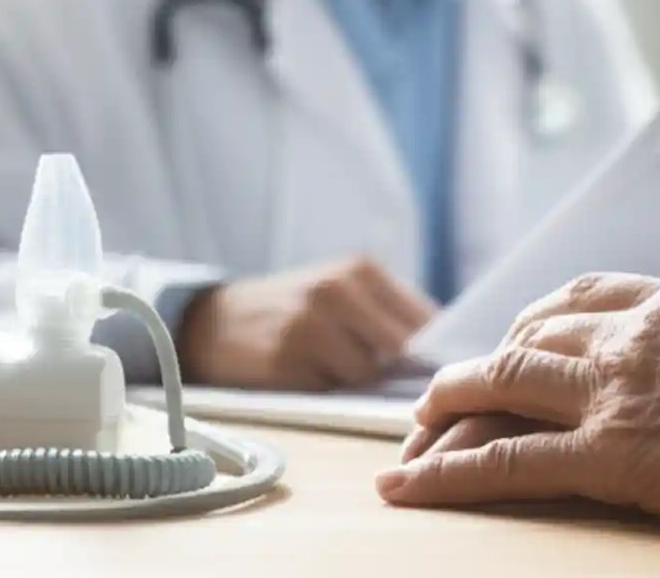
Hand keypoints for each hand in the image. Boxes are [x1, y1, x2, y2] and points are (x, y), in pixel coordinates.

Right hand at [179, 257, 435, 390]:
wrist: (217, 320)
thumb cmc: (295, 308)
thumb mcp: (340, 289)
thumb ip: (388, 312)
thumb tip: (442, 353)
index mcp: (359, 269)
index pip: (423, 318)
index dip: (432, 350)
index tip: (431, 368)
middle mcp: (335, 290)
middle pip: (400, 349)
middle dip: (396, 368)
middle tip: (384, 376)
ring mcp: (308, 325)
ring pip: (367, 374)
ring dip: (358, 380)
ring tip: (332, 365)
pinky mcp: (286, 360)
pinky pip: (331, 389)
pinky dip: (327, 389)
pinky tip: (307, 373)